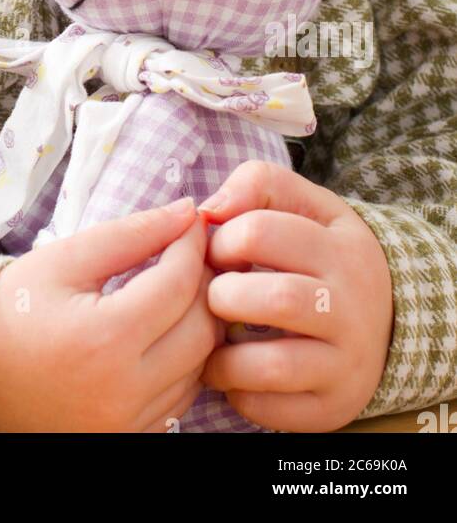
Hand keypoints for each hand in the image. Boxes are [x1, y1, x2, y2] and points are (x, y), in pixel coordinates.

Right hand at [0, 198, 221, 431]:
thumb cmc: (12, 307)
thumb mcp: (64, 258)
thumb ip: (130, 233)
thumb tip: (186, 213)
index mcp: (104, 339)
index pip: (180, 284)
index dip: (192, 245)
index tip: (190, 223)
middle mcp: (122, 391)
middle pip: (201, 330)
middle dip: (203, 284)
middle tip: (188, 255)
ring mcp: (127, 423)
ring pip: (198, 367)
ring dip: (196, 324)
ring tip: (175, 290)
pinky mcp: (126, 439)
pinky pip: (180, 398)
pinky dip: (182, 362)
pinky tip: (161, 332)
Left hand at [197, 160, 394, 430]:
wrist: (387, 317)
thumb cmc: (321, 252)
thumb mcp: (306, 204)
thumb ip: (258, 184)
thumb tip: (208, 209)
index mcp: (340, 248)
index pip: (259, 232)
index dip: (219, 240)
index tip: (216, 252)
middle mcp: (351, 307)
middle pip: (273, 299)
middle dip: (221, 296)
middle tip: (213, 296)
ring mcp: (345, 363)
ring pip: (272, 365)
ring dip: (223, 356)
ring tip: (212, 341)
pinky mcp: (333, 407)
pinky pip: (274, 412)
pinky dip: (240, 395)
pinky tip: (233, 373)